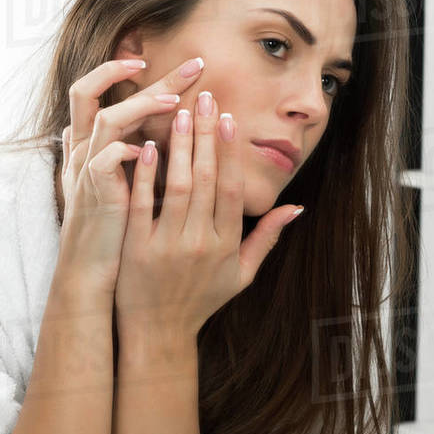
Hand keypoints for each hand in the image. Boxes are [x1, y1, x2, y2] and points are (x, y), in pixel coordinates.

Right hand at [55, 56, 207, 297]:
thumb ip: (134, 153)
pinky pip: (104, 161)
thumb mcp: (124, 183)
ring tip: (179, 101)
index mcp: (92, 142)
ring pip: (108, 119)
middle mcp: (83, 148)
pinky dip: (128, 152)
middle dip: (152, 77)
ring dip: (144, 105)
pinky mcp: (93, 194)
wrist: (93, 272)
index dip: (121, 69)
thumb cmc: (113, 228)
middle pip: (99, 92)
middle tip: (197, 63)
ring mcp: (85, 169)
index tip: (175, 67)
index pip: (98, 90)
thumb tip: (152, 131)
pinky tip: (154, 150)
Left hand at [113, 84, 304, 349]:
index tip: (229, 119)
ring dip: (181, 147)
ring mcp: (168, 246)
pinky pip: (143, 205)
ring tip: (181, 112)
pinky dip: (145, 175)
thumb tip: (297, 206)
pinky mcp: (137, 249)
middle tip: (205, 98)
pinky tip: (146, 147)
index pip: (231, 189)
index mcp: (227, 244)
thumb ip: (267, 238)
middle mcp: (201, 243)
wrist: (158, 334)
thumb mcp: (243, 274)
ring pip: (178, 186)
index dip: (231, 153)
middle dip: (207, 136)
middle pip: (207, 180)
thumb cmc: (201, 300)